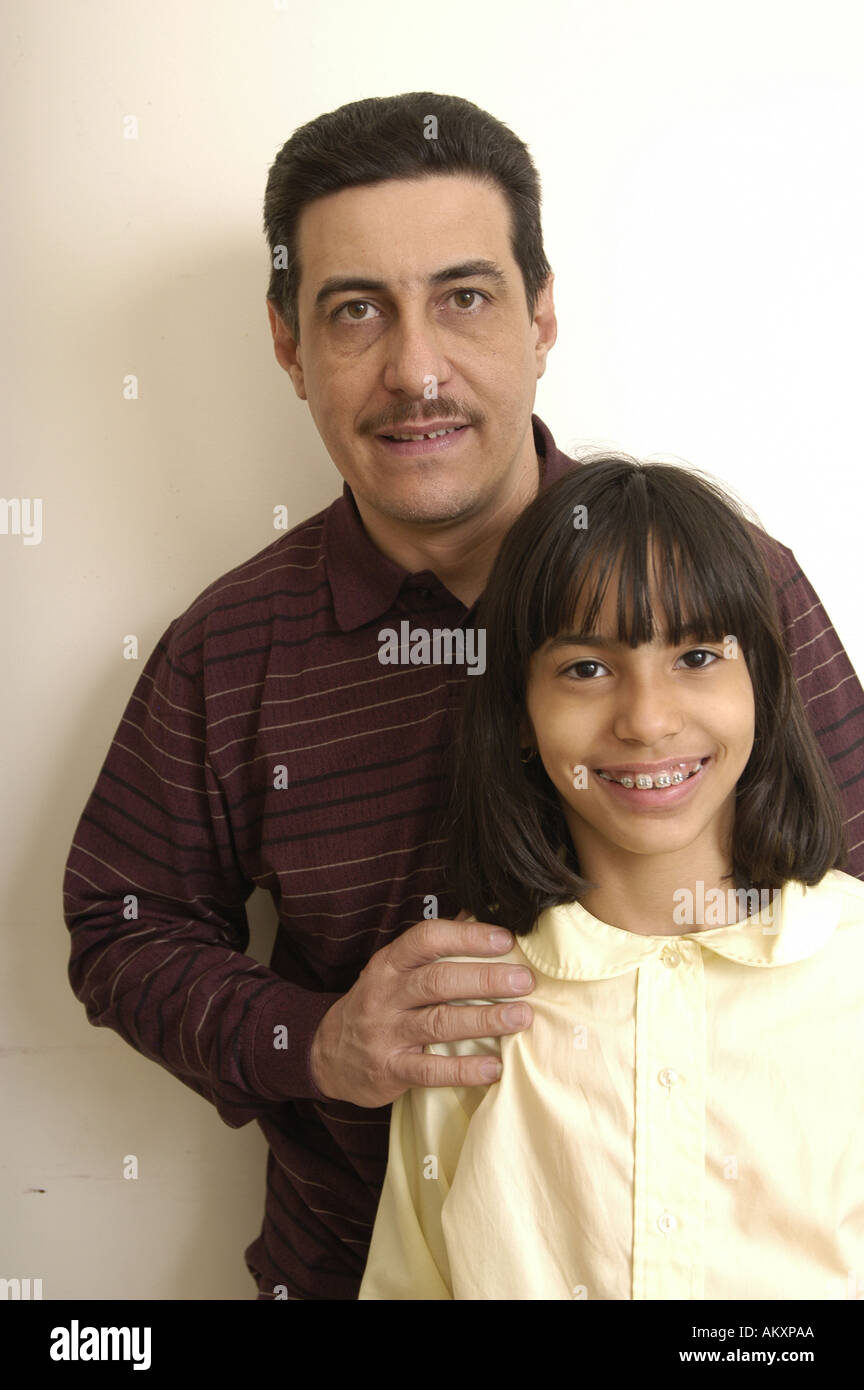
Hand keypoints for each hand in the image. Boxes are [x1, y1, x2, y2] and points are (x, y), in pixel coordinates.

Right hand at [309, 915, 533, 1106]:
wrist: (328, 1054)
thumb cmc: (378, 1004)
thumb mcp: (395, 970)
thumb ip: (435, 947)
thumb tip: (480, 915)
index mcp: (389, 963)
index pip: (427, 939)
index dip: (467, 937)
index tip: (505, 940)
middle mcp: (385, 994)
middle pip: (438, 981)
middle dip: (485, 979)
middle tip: (524, 980)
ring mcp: (386, 1033)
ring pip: (439, 1023)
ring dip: (484, 1019)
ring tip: (521, 1017)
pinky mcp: (389, 1070)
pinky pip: (430, 1071)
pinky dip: (464, 1069)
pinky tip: (494, 1067)